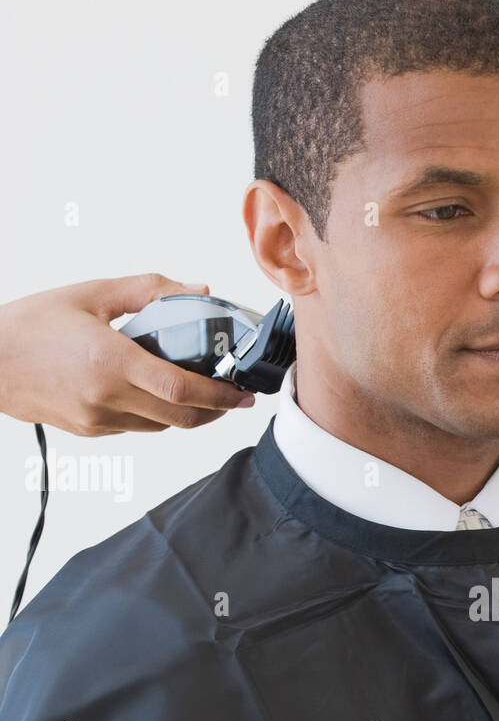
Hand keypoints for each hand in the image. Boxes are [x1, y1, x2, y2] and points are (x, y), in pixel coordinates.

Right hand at [0, 273, 255, 434]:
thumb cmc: (32, 324)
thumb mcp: (90, 293)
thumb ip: (149, 290)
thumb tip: (199, 289)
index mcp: (110, 362)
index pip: (181, 390)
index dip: (220, 396)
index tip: (244, 393)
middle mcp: (107, 398)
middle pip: (180, 419)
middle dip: (215, 411)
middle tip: (234, 397)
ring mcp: (98, 420)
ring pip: (161, 427)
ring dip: (187, 414)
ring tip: (201, 391)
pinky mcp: (89, 431)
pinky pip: (137, 427)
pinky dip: (155, 414)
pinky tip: (155, 393)